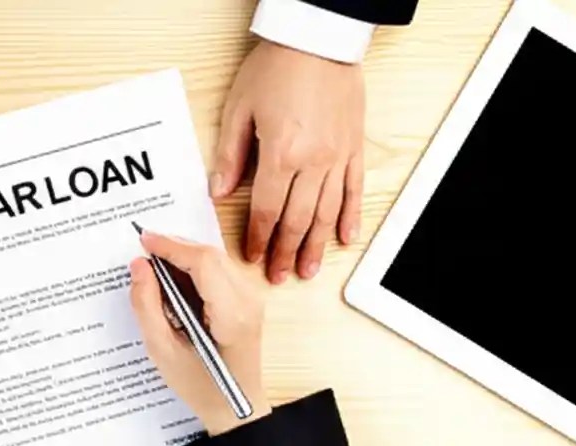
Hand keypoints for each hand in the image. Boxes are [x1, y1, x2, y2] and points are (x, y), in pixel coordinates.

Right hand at [129, 232, 271, 435]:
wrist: (236, 407)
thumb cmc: (202, 387)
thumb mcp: (163, 351)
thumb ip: (147, 306)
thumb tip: (139, 267)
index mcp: (232, 315)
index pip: (203, 262)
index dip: (171, 246)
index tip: (144, 241)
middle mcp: (248, 301)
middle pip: (211, 255)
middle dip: (176, 247)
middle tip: (144, 252)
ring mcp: (253, 299)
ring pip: (216, 259)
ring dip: (185, 256)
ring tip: (156, 267)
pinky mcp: (248, 300)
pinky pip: (221, 271)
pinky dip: (196, 268)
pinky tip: (175, 281)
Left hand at [211, 40, 364, 283]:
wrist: (318, 39)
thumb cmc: (277, 67)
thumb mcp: (239, 109)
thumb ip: (231, 155)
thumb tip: (219, 191)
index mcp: (281, 155)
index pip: (266, 210)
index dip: (257, 237)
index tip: (252, 256)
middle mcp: (313, 162)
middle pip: (298, 220)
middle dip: (285, 252)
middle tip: (279, 276)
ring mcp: (338, 156)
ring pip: (327, 212)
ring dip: (316, 245)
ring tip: (308, 270)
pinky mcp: (355, 147)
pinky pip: (354, 189)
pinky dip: (350, 217)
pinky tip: (345, 239)